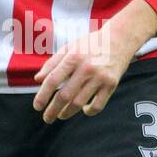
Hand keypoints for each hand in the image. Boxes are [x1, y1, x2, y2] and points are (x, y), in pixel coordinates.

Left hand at [32, 0, 156, 122]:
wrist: (119, 39)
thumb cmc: (91, 44)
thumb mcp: (69, 48)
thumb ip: (52, 63)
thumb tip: (38, 79)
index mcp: (73, 57)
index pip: (53, 80)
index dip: (42, 95)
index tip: (37, 106)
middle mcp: (86, 68)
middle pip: (65, 95)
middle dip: (53, 110)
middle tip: (47, 118)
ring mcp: (100, 77)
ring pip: (79, 103)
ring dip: (67, 113)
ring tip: (61, 115)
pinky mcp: (111, 84)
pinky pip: (98, 105)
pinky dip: (88, 111)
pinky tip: (83, 109)